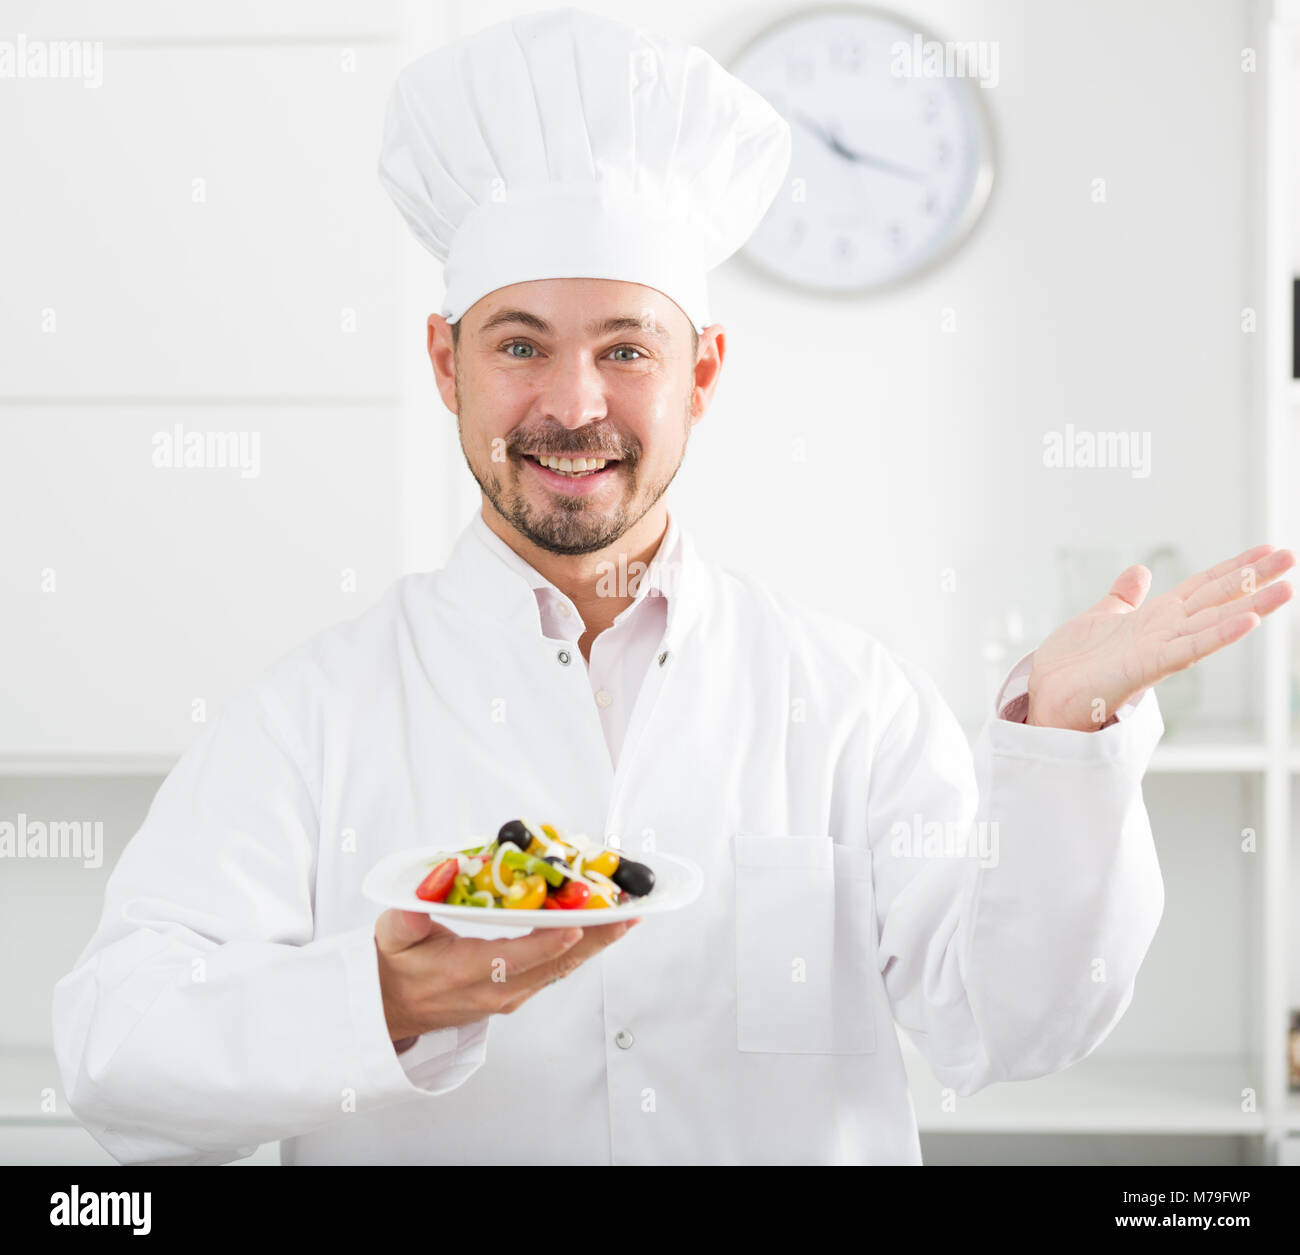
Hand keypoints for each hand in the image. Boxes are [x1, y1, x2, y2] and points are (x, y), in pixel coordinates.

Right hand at [374, 908, 638, 1042]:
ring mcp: (510, 997)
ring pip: (561, 970)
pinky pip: (556, 972)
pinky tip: (603, 929)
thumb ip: (410, 910)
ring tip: (626, 917)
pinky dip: (582, 949)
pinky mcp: (519, 994)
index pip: (512, 959)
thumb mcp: (392, 934)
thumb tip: (435, 880)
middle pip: (552, 966)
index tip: (574, 926)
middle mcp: (494, 991)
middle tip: (624, 916)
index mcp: (464, 973)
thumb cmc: (396, 965)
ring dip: (595, 944)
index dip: (545, 944)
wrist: (392, 1007)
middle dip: (592, 940)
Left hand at [1026, 543, 1295, 730]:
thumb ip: (1124, 597)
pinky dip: (1218, 635)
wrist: (1048, 696)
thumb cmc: (1073, 665)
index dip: (1231, 568)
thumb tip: (1139, 570)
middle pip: (1216, 600)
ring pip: (1213, 623)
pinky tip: (1247, 620)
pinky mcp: (1147, 667)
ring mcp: (1159, 650)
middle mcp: (1164, 633)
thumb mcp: (1101, 617)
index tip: (1264, 549)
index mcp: (1155, 619)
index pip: (1202, 587)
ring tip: (1287, 587)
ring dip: (1251, 606)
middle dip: (1253, 579)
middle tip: (1291, 557)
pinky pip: (1189, 649)